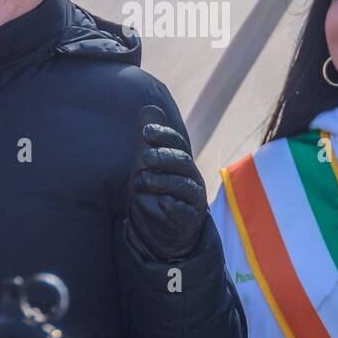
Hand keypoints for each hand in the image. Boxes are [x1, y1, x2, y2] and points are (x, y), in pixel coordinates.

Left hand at [127, 104, 207, 260]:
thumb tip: (149, 107)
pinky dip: (173, 206)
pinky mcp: (189, 219)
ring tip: (144, 179)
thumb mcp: (148, 164)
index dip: (164, 135)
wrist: (163, 229)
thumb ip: (150, 140)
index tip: (146, 132)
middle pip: (183, 161)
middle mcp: (191, 177)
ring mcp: (192, 199)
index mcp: (182, 161)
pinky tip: (161, 202)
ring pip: (185, 185)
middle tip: (145, 157)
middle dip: (164, 156)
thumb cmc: (157, 191)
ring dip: (164, 180)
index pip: (178, 143)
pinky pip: (185, 211)